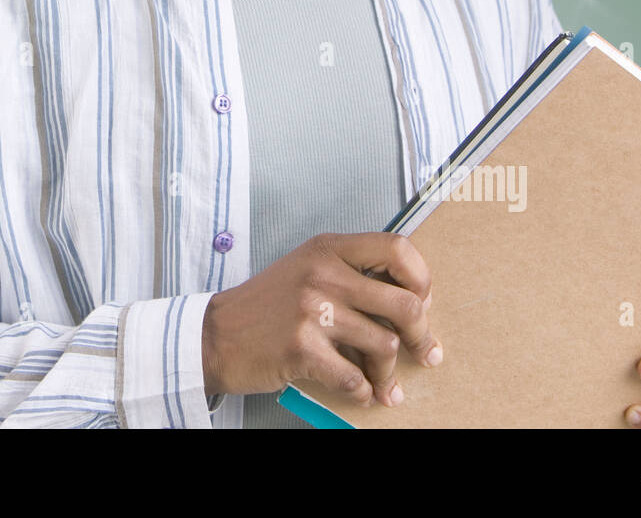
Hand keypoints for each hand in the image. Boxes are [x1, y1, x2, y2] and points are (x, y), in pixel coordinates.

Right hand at [201, 232, 442, 406]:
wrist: (216, 334)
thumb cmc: (267, 305)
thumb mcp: (307, 268)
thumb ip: (351, 273)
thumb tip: (410, 301)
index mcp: (328, 248)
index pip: (397, 249)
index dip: (421, 279)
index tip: (423, 303)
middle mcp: (323, 273)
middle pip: (403, 303)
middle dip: (421, 335)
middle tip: (424, 352)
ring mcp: (312, 310)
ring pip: (384, 344)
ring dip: (388, 372)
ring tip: (384, 383)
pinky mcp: (302, 348)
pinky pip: (355, 377)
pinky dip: (364, 392)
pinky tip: (360, 392)